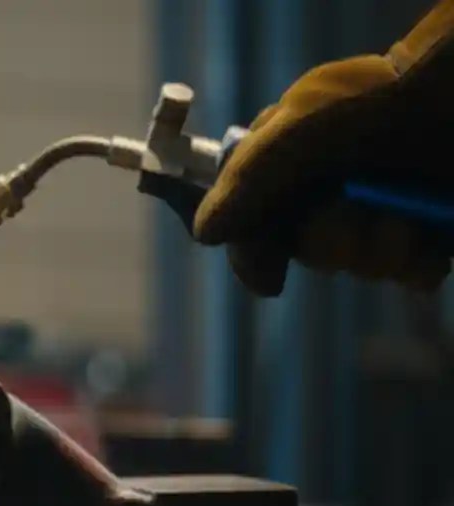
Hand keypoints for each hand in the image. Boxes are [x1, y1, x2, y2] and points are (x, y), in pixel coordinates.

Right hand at [193, 1, 453, 295]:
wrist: (446, 99)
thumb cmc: (365, 104)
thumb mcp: (289, 135)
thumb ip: (243, 184)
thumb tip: (203, 234)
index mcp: (288, 171)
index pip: (253, 230)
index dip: (256, 257)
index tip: (270, 280)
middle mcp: (330, 194)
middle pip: (311, 254)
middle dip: (331, 238)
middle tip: (347, 201)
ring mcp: (380, 213)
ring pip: (362, 267)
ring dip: (380, 243)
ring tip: (399, 203)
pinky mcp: (426, 232)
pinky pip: (411, 274)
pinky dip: (418, 258)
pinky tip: (426, 228)